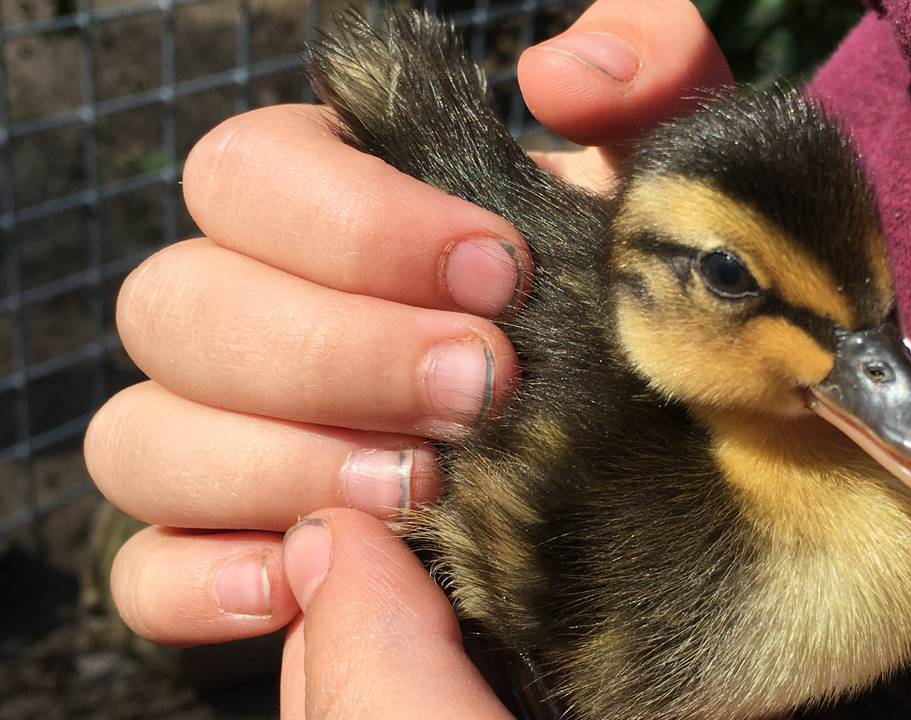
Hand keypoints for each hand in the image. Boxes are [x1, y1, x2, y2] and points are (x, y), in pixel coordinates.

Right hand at [84, 0, 730, 713]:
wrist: (657, 461)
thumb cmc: (636, 307)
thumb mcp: (663, 190)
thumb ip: (651, 76)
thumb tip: (559, 77)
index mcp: (327, 206)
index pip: (248, 171)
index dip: (354, 223)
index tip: (498, 274)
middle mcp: (248, 317)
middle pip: (177, 304)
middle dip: (332, 351)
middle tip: (480, 388)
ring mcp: (220, 440)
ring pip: (141, 437)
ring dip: (275, 464)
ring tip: (423, 492)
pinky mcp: (228, 559)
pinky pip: (145, 574)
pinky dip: (201, 581)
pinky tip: (303, 584)